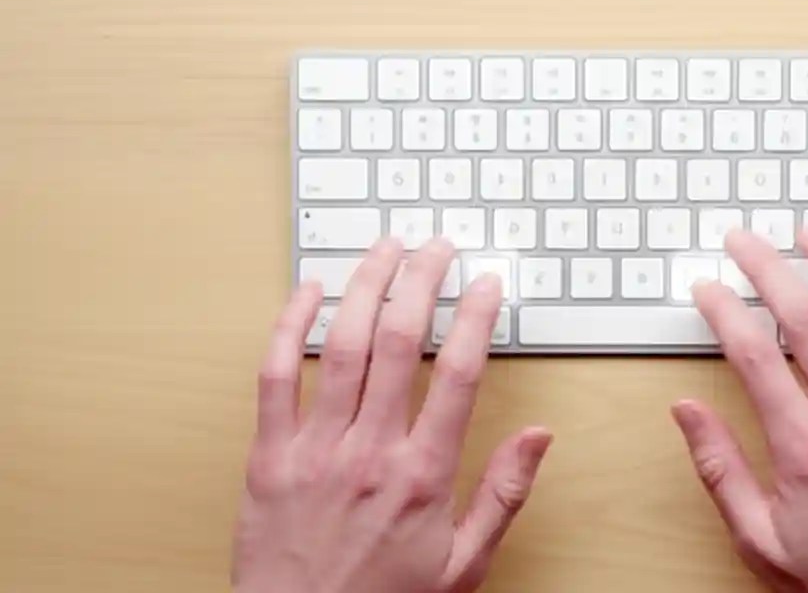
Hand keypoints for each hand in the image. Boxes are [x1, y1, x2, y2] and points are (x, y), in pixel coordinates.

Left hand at [233, 238, 551, 592]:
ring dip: (366, 286)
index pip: (459, 373)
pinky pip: (276, 375)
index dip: (476, 317)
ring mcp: (314, 448)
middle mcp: (369, 450)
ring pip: (343, 345)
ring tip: (385, 249)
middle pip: (400, 341)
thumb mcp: (464, 564)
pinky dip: (291, 326)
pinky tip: (310, 291)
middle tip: (436, 247)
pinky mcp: (269, 455)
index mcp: (423, 474)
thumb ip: (504, 494)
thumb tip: (538, 435)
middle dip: (422, 281)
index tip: (486, 284)